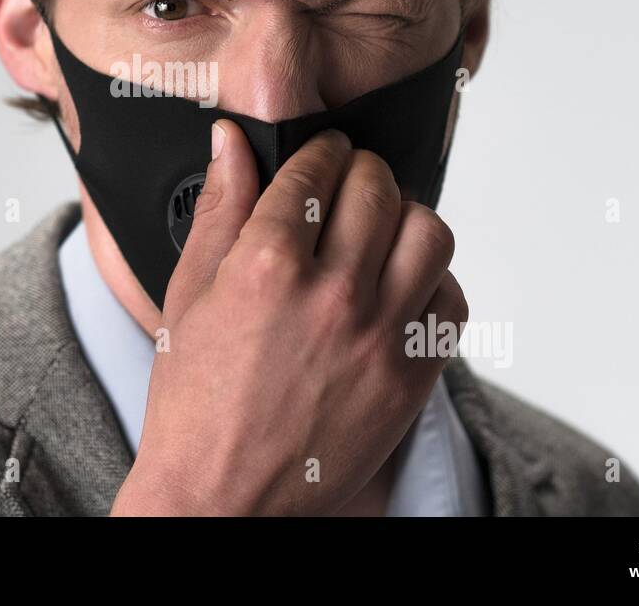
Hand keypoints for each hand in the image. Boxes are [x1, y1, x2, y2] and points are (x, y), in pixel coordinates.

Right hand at [111, 121, 467, 515]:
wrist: (219, 495)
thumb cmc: (195, 401)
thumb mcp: (188, 293)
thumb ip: (218, 209)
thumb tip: (230, 142)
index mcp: (266, 266)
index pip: (314, 171)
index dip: (320, 150)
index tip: (323, 151)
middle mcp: (331, 294)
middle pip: (376, 189)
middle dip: (361, 171)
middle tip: (349, 181)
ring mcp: (378, 337)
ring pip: (428, 233)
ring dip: (405, 217)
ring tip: (381, 228)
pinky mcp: (410, 377)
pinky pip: (451, 300)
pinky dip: (432, 281)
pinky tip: (399, 285)